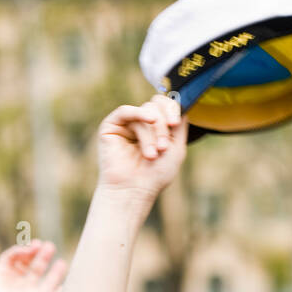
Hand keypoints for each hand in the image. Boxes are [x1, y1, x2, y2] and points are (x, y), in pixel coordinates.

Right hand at [0, 241, 66, 291]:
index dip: (56, 272)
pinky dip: (17, 251)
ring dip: (30, 251)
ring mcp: (10, 280)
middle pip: (36, 268)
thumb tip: (74, 285)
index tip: (62, 263)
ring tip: (37, 244)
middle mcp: (23, 289)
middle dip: (43, 256)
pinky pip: (8, 257)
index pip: (48, 282)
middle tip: (50, 246)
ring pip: (22, 261)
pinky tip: (26, 249)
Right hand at [97, 94, 185, 209]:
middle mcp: (141, 123)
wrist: (134, 190)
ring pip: (145, 112)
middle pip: (156, 107)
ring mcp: (126, 124)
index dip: (172, 109)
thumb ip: (180, 124)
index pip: (165, 105)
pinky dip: (138, 113)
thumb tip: (180, 101)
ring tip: (152, 154)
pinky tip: (148, 120)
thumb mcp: (176, 148)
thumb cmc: (155, 175)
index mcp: (156, 127)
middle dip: (162, 127)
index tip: (175, 124)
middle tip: (162, 148)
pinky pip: (126, 111)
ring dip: (151, 134)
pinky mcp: (111, 126)